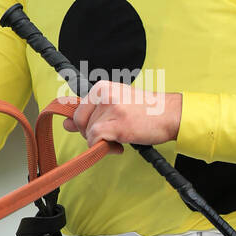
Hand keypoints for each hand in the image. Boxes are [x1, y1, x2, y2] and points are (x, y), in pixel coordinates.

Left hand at [62, 82, 181, 151]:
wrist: (169, 114)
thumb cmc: (145, 110)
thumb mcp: (116, 104)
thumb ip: (90, 113)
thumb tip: (66, 124)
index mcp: (102, 87)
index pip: (77, 110)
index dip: (85, 125)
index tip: (97, 130)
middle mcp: (104, 94)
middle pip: (80, 122)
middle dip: (92, 134)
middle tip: (110, 135)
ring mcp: (110, 108)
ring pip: (89, 133)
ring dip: (102, 142)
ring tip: (120, 138)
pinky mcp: (116, 124)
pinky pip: (96, 140)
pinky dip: (104, 148)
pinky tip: (118, 147)